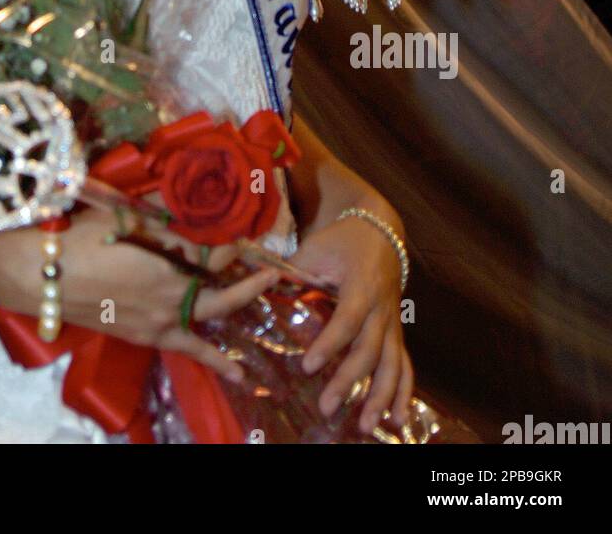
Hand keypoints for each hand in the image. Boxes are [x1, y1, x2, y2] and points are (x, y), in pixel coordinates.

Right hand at [55, 207, 283, 381]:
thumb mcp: (125, 219)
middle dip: (249, 278)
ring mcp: (159, 322)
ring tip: (265, 305)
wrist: (42, 274)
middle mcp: (171, 298)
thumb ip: (164, 217)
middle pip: (222, 289)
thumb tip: (193, 206)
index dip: (230, 241)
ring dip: (239, 308)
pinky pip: (189, 348)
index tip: (243, 229)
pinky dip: (214, 359)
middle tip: (274, 269)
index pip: (214, 253)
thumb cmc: (81, 238)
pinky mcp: (145, 337)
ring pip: (211, 319)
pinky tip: (237, 373)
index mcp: (168, 266)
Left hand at [287, 214, 413, 432]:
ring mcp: (392, 323)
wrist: (379, 231)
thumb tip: (253, 279)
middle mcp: (382, 308)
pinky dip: (404, 392)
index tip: (307, 366)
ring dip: (381, 396)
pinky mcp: (396, 332)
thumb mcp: (315, 248)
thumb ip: (290, 269)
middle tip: (326, 407)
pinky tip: (398, 420)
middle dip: (349, 380)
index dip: (330, 344)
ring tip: (367, 427)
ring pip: (392, 363)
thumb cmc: (341, 241)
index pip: (347, 320)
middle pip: (369, 350)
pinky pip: (405, 364)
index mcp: (361, 286)